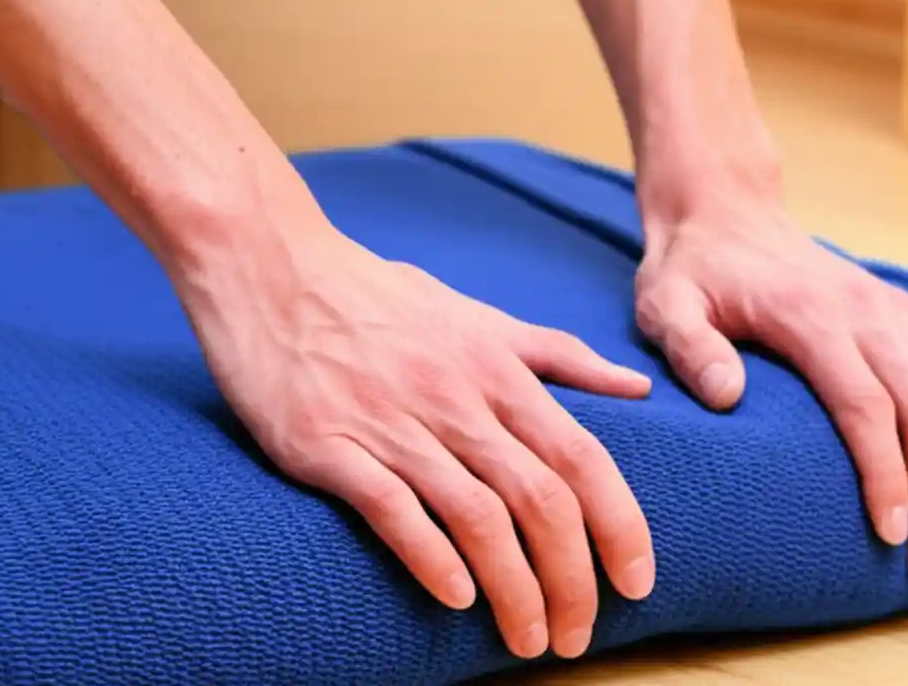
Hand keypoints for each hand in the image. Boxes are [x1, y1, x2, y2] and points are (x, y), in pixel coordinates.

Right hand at [178, 224, 654, 659]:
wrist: (271, 268)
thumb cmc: (379, 296)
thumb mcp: (478, 316)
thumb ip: (557, 355)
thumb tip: (636, 387)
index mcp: (497, 369)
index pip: (582, 459)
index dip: (619, 527)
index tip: (636, 582)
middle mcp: (456, 398)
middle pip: (540, 500)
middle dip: (572, 579)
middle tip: (578, 635)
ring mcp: (392, 422)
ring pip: (476, 517)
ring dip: (512, 589)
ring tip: (527, 638)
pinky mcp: (328, 444)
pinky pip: (392, 510)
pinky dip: (431, 559)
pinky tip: (456, 600)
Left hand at [635, 175, 907, 581]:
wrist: (727, 212)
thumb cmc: (692, 270)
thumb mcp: (665, 303)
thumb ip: (691, 347)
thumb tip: (730, 396)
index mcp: (813, 317)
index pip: (868, 407)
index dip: (888, 475)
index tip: (890, 535)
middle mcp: (870, 312)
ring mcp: (897, 310)